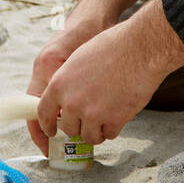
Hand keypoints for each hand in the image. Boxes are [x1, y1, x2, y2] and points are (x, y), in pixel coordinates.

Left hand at [26, 8, 112, 155]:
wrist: (139, 48)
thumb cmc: (113, 47)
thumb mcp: (79, 59)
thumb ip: (69, 82)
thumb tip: (67, 99)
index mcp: (59, 84)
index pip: (44, 113)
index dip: (48, 125)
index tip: (52, 131)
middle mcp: (72, 102)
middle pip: (69, 128)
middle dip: (79, 125)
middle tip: (90, 117)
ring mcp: (92, 114)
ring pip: (89, 136)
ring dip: (97, 130)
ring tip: (107, 116)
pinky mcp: (113, 120)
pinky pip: (109, 134)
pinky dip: (114, 128)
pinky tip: (119, 114)